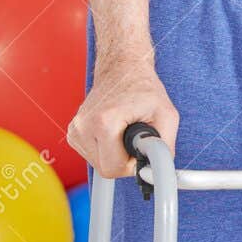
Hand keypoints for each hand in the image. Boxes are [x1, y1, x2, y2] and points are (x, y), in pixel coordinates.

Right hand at [67, 58, 178, 178]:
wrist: (123, 69)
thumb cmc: (145, 90)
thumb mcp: (167, 115)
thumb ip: (164, 147)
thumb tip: (156, 172)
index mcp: (103, 122)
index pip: (114, 168)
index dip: (133, 164)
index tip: (143, 150)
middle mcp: (83, 127)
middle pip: (105, 169)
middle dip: (125, 159)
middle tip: (137, 139)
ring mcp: (75, 130)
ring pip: (99, 163)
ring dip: (116, 153)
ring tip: (126, 130)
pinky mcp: (74, 133)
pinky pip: (93, 155)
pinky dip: (107, 148)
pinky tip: (115, 130)